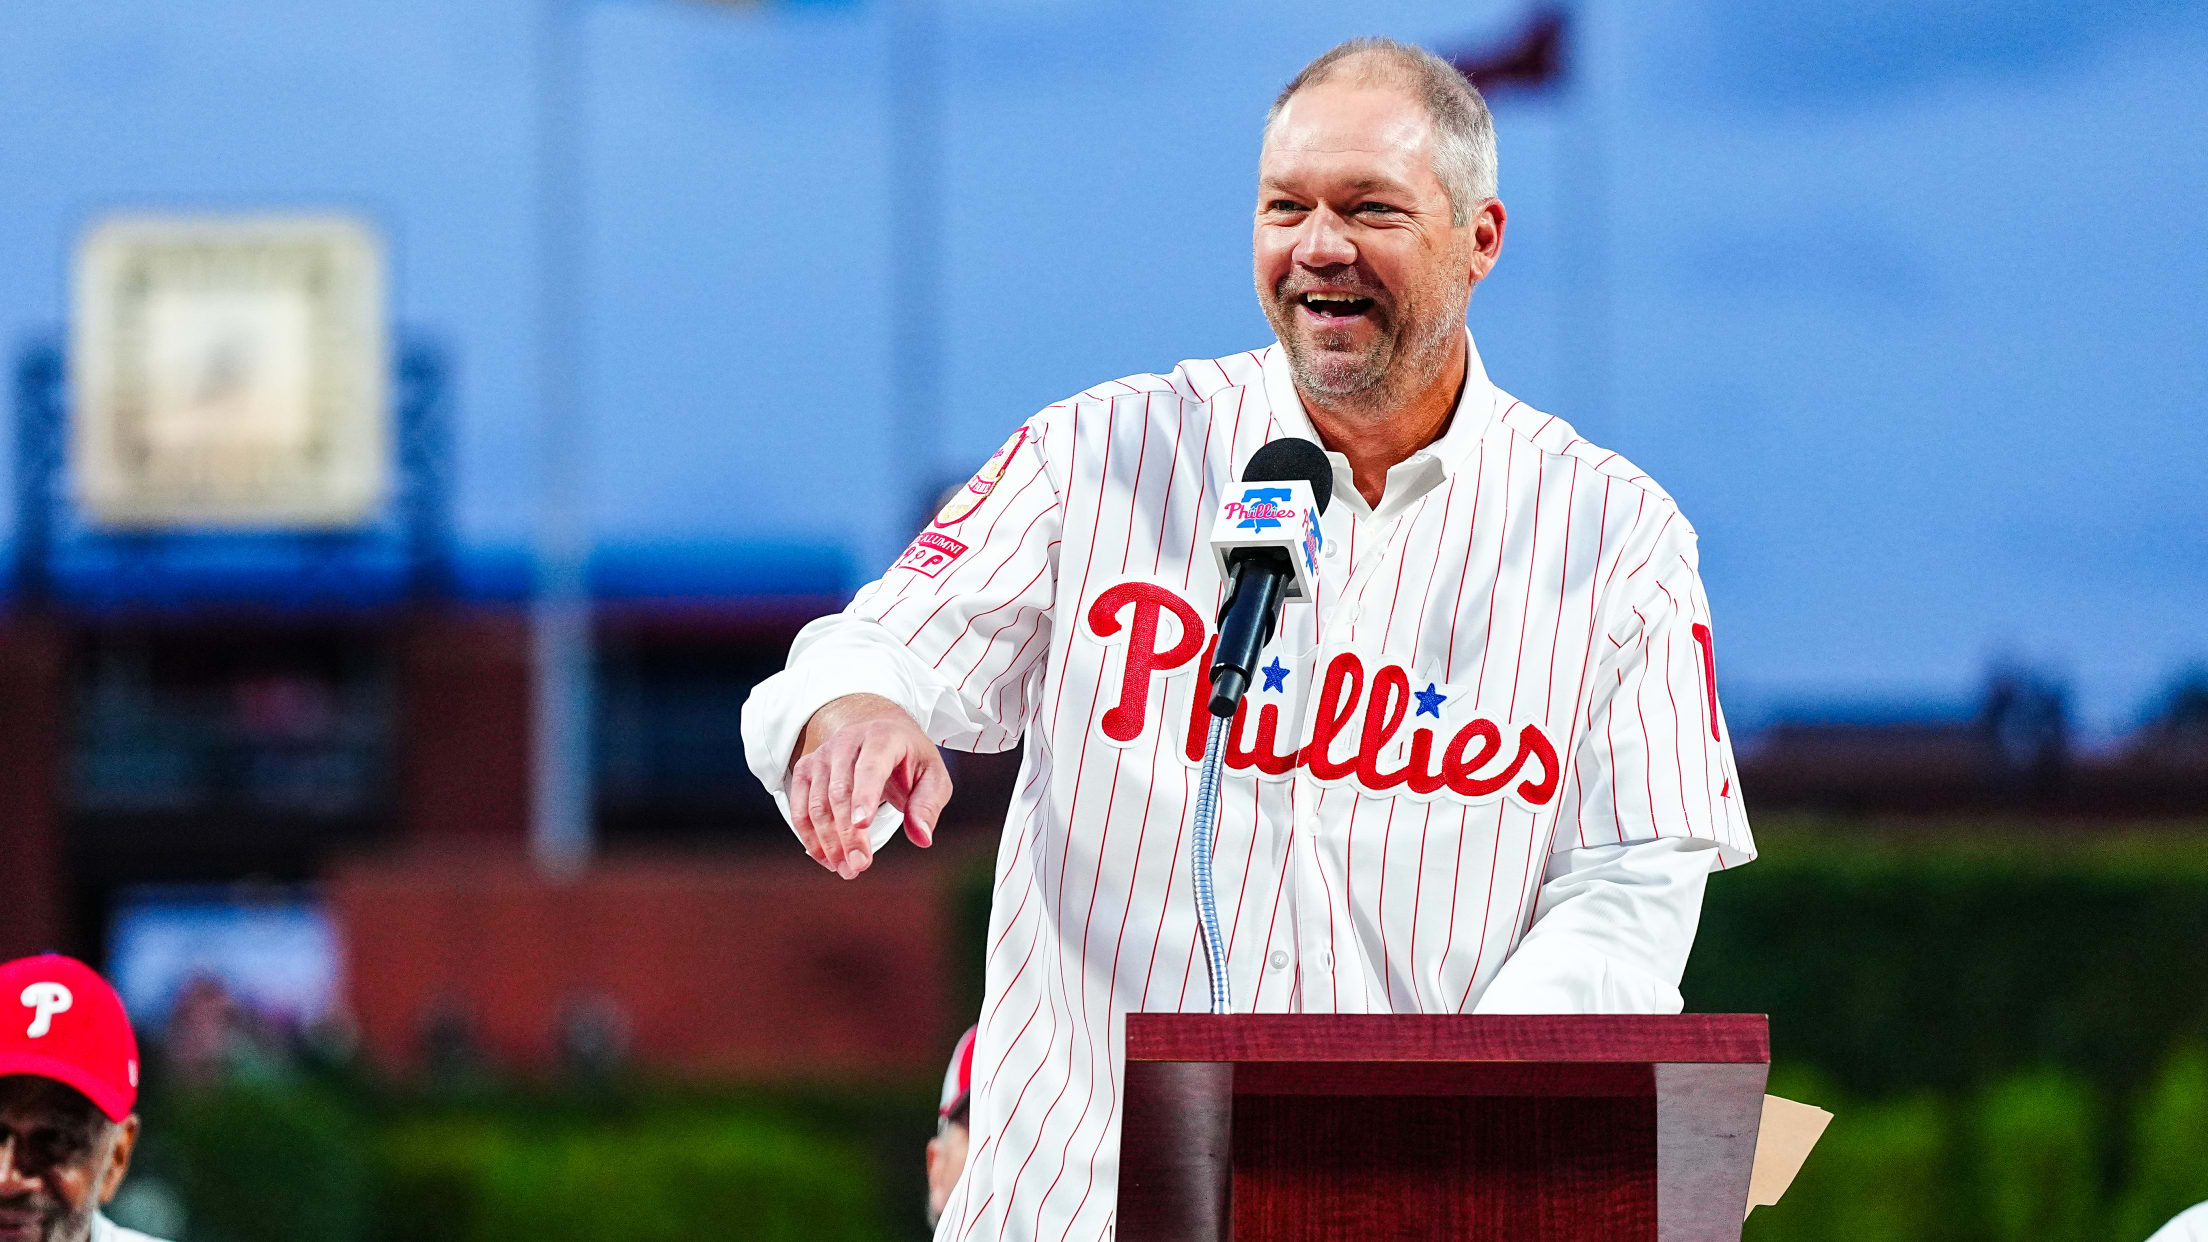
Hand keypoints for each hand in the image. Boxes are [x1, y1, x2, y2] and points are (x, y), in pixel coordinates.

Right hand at [786, 693, 951, 878]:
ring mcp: (822, 755)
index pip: (870, 767)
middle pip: (839, 792)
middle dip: (848, 834)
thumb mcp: (932, 775)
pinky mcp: (806, 769)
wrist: (879, 730)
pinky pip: (800, 808)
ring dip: (828, 842)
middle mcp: (847, 742)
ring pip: (817, 803)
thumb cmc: (909, 758)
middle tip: (859, 866)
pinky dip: (810, 837)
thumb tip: (922, 838)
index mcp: (882, 738)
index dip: (865, 796)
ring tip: (847, 869)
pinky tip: (826, 859)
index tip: (863, 825)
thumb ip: (928, 805)